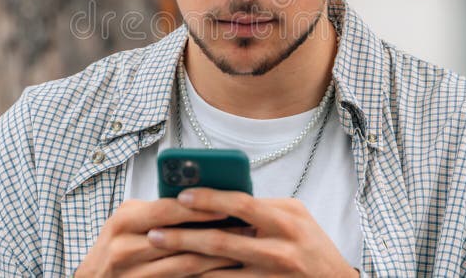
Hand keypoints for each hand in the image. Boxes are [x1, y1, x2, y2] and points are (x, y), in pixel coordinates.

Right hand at [73, 198, 241, 276]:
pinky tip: (224, 268)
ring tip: (242, 248)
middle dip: (216, 234)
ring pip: (184, 265)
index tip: (228, 205)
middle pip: (179, 240)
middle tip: (246, 228)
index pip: (167, 210)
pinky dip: (205, 274)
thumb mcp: (130, 219)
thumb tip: (202, 195)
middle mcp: (124, 248)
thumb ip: (158, 209)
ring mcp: (131, 274)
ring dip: (217, 257)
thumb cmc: (118, 242)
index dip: (199, 208)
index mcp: (125, 220)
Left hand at [146, 188, 358, 276]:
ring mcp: (271, 276)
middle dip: (183, 236)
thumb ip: (261, 206)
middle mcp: (279, 249)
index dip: (210, 198)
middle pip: (222, 240)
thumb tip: (221, 196)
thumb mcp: (294, 216)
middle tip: (153, 232)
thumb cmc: (312, 244)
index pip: (242, 204)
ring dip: (185, 262)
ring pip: (218, 270)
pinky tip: (180, 275)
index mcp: (285, 220)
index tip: (181, 195)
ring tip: (159, 254)